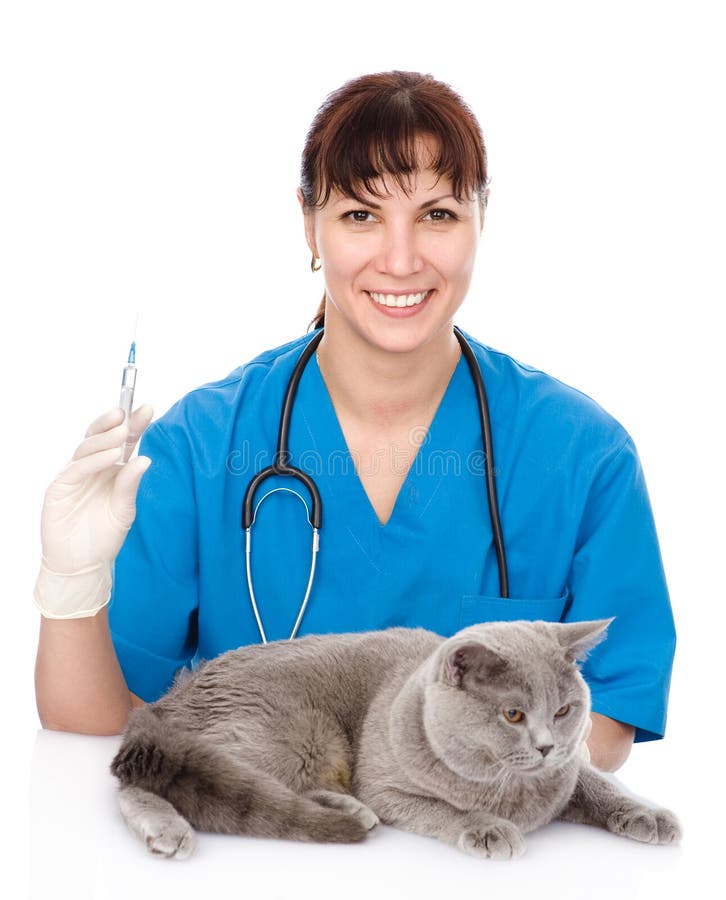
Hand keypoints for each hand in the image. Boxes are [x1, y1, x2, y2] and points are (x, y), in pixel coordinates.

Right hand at [34, 405, 153, 617]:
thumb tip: (144, 458)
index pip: (123, 441)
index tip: (148, 408)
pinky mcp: (59, 487)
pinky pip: (77, 468)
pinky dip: (94, 460)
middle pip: (101, 436)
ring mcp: (74, 475)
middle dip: (115, 423)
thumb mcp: (125, 509)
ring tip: (123, 433)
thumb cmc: (104, 536)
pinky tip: (110, 456)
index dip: (134, 424)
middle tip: (129, 414)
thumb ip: (131, 484)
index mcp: (110, 469)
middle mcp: (92, 467)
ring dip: (105, 439)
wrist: (82, 564)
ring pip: (87, 447)